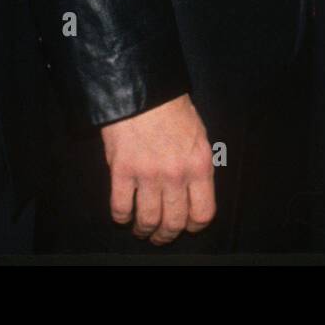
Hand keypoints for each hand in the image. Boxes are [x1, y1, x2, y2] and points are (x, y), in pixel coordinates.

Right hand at [100, 93, 216, 244]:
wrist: (142, 88)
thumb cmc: (171, 107)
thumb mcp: (197, 134)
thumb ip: (196, 164)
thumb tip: (193, 190)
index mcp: (199, 164)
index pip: (203, 213)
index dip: (193, 226)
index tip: (186, 226)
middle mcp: (176, 174)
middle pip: (174, 222)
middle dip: (166, 235)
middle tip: (159, 236)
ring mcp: (148, 174)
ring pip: (148, 220)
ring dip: (143, 230)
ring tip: (140, 229)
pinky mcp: (122, 170)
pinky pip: (121, 207)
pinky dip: (121, 217)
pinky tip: (123, 215)